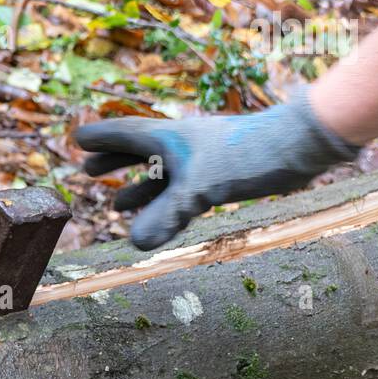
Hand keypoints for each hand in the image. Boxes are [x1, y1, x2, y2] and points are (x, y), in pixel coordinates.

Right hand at [76, 89, 358, 250]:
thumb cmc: (249, 157)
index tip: (77, 141)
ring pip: (163, 172)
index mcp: (169, 138)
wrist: (301, 146)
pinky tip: (169, 216)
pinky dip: (168, 201)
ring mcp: (203, 160)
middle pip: (140, 151)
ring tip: (119, 204)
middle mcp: (182, 145)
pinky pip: (184, 187)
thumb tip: (134, 243)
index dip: (101, 140)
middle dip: (115, 162)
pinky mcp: (222, 174)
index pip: (125, 135)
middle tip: (89, 171)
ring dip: (140, 187)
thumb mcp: (202, 188)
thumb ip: (168, 215)